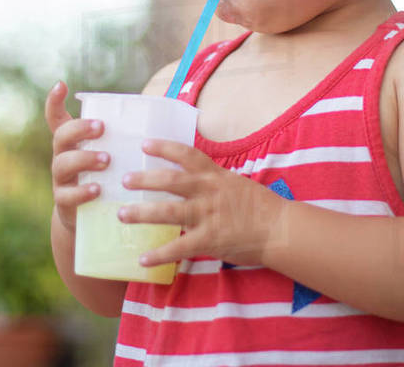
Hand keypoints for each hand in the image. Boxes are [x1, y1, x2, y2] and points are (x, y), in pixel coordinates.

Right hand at [45, 80, 108, 232]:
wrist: (90, 217)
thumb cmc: (106, 177)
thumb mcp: (110, 154)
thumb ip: (123, 137)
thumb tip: (159, 112)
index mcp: (72, 142)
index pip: (56, 118)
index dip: (54, 101)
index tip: (61, 85)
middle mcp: (62, 156)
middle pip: (60, 136)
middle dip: (80, 129)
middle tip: (101, 127)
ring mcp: (61, 179)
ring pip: (63, 164)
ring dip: (85, 159)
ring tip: (106, 160)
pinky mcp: (64, 202)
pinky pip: (68, 195)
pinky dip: (82, 191)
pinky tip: (97, 189)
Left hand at [117, 138, 285, 268]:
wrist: (282, 230)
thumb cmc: (261, 207)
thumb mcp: (236, 184)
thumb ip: (213, 181)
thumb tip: (191, 180)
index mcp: (216, 175)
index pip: (187, 155)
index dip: (164, 148)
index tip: (144, 144)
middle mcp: (209, 192)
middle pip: (171, 181)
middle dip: (144, 180)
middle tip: (124, 180)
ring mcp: (208, 216)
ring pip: (168, 212)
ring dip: (142, 213)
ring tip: (122, 215)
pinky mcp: (209, 240)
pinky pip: (178, 248)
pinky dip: (159, 255)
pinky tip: (142, 259)